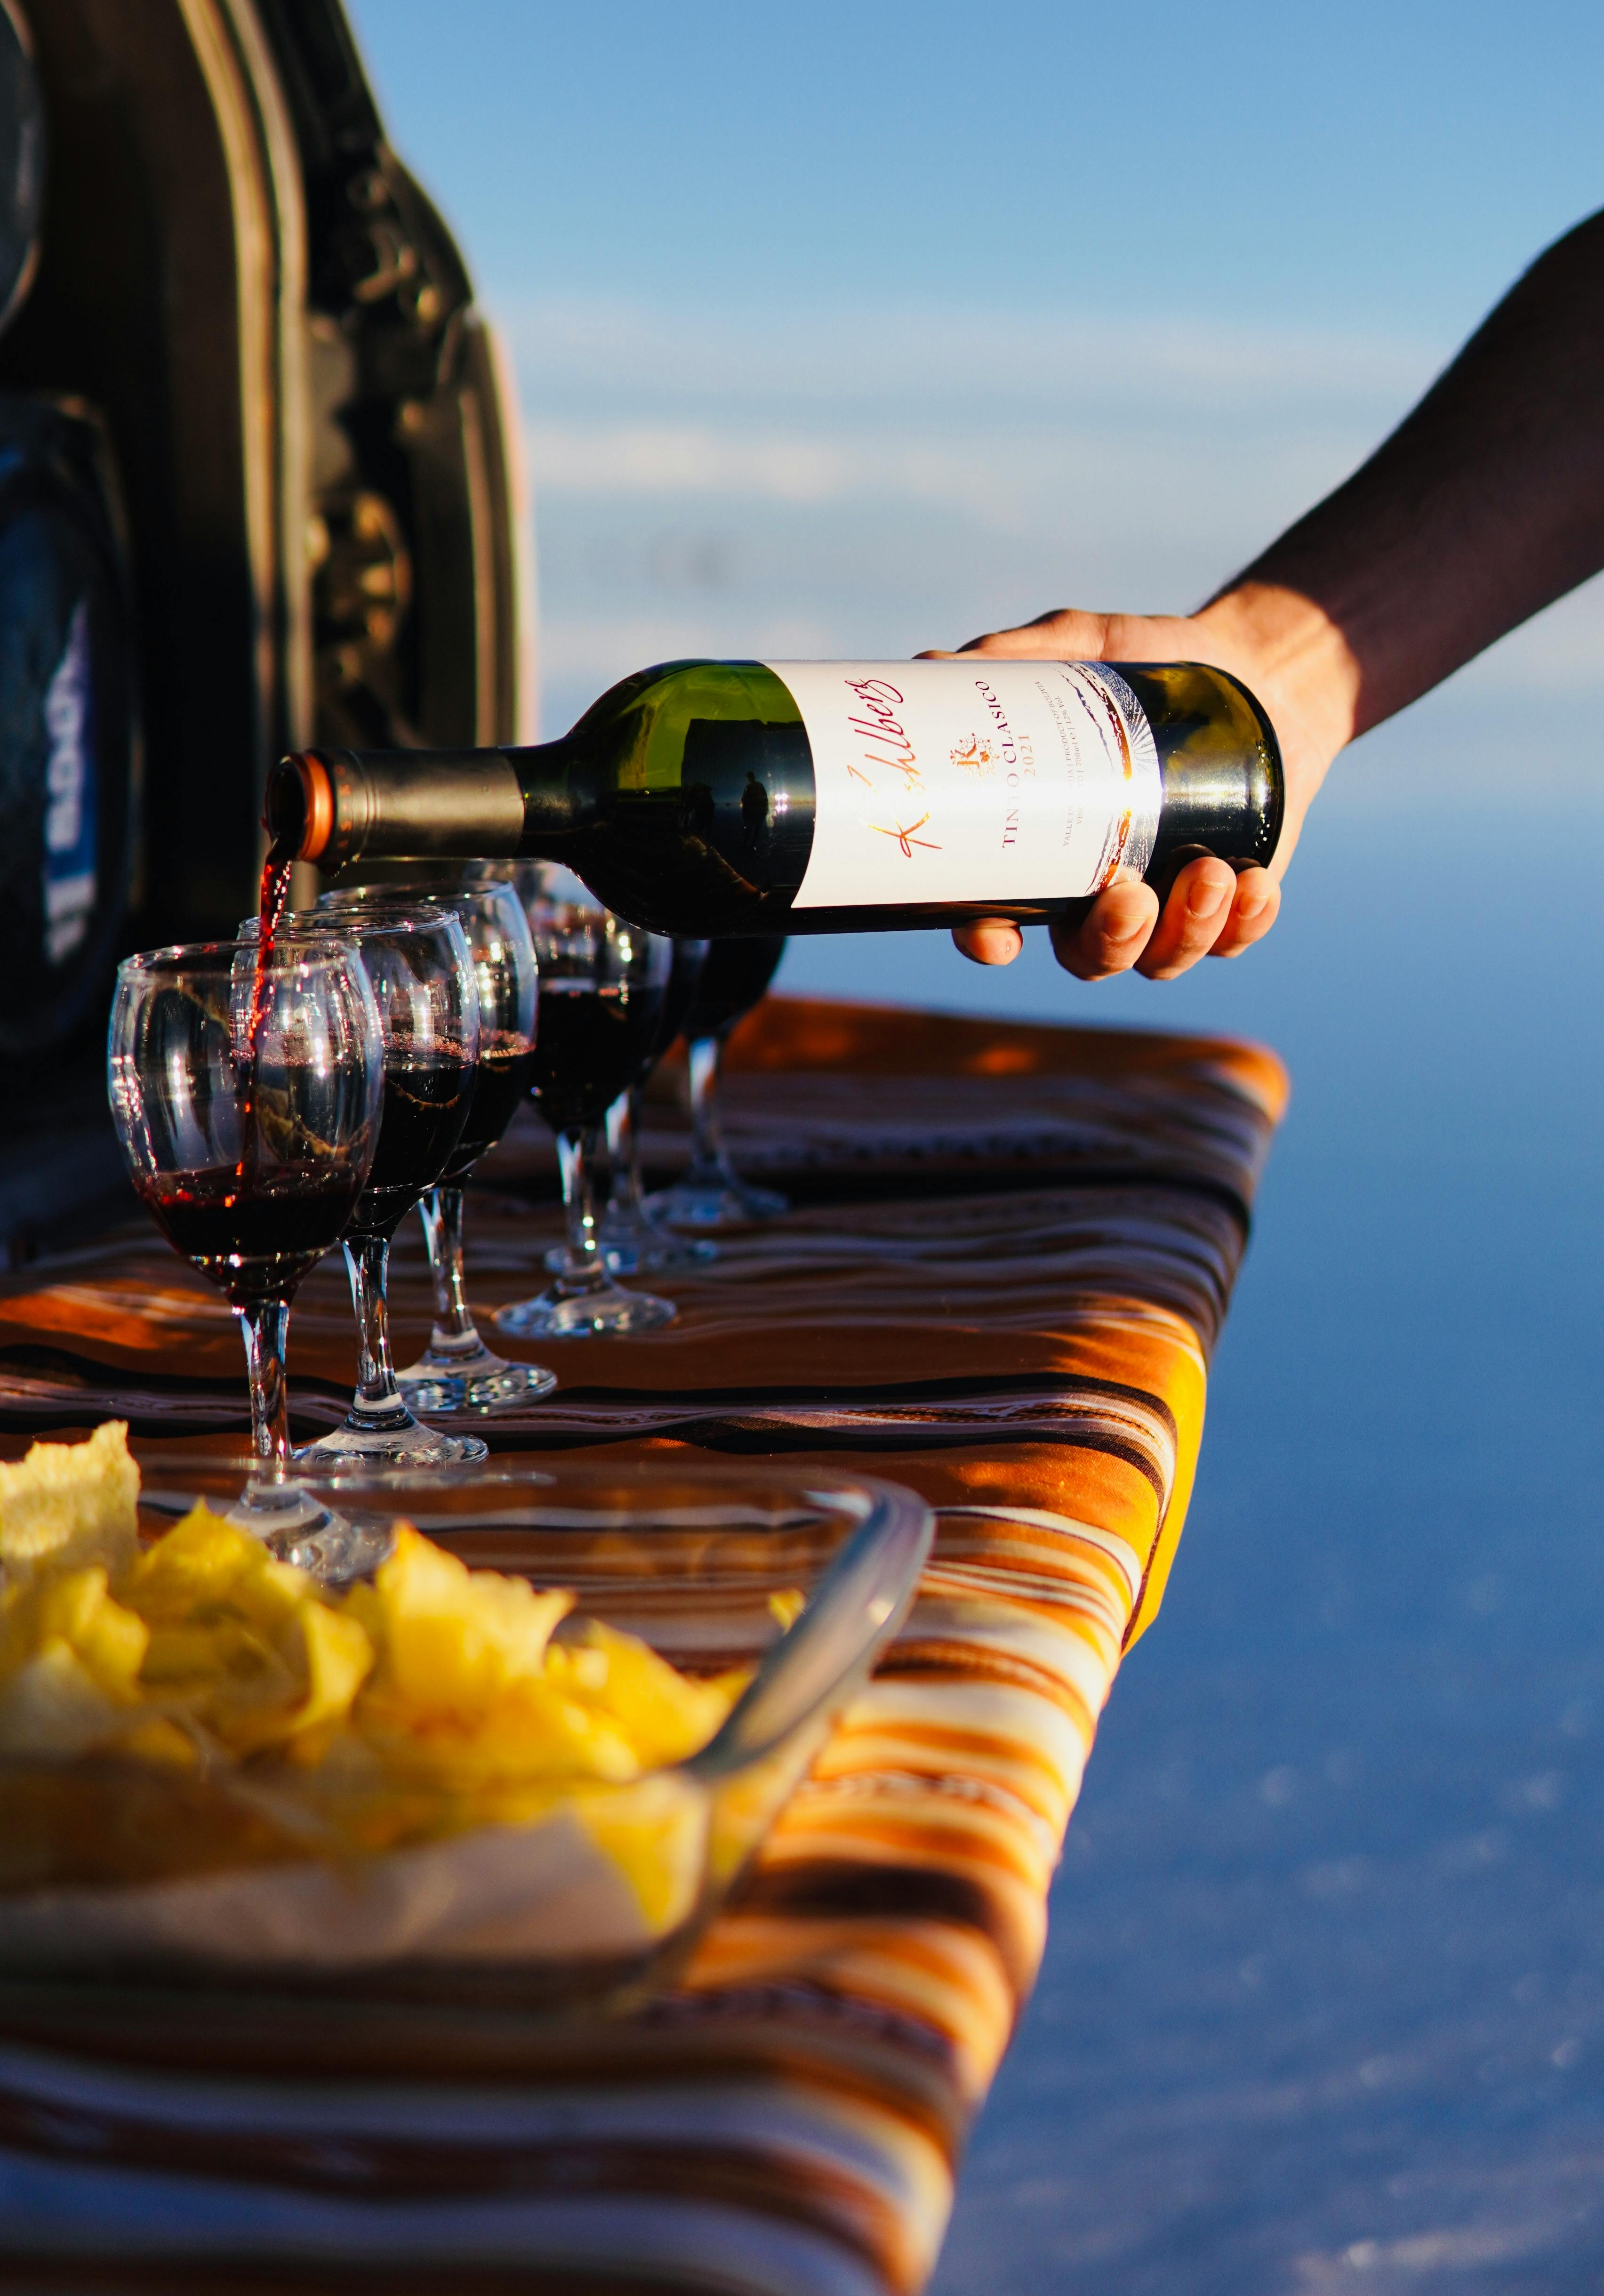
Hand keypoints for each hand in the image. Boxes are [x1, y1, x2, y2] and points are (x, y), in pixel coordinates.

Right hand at [922, 597, 1344, 980]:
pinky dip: (1243, 922)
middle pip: (1086, 956)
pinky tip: (1252, 883)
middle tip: (1131, 896)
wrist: (1257, 670)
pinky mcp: (1231, 903)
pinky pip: (1232, 941)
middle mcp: (1099, 892)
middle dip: (1108, 941)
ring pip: (1159, 959)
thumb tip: (929, 662)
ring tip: (1212, 872)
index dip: (988, 940)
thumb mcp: (1084, 647)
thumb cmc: (1151, 665)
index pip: (999, 915)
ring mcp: (1168, 904)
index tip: (998, 936)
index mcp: (1046, 851)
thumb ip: (1014, 658)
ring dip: (1183, 931)